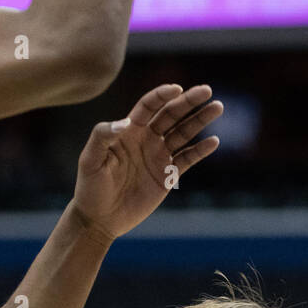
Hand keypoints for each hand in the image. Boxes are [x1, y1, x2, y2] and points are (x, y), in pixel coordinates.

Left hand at [67, 84, 221, 240]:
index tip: (177, 89)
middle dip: (189, 102)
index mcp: (128, 131)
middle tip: (207, 91)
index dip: (162, 95)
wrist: (100, 219)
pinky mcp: (167, 176)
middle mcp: (146, 139)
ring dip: (200, 120)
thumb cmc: (90, 187)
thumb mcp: (90, 160)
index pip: (149, 106)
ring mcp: (158, 156)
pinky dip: (200, 150)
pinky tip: (213, 141)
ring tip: (217, 107)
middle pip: (171, 115)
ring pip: (183, 133)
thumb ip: (102, 136)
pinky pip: (187, 159)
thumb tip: (124, 123)